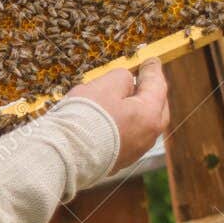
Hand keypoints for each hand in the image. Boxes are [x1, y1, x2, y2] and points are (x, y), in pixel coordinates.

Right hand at [64, 59, 169, 175]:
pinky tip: (108, 120)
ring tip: (120, 99)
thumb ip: (122, 78)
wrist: (66, 154)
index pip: (158, 85)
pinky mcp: (118, 161)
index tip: (151, 61)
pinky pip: (126, 137)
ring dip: (134, 110)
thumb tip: (127, 82)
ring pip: (141, 124)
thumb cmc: (86, 117)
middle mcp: (148, 136)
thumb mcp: (106, 85)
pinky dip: (122, 125)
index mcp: (150, 115)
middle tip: (141, 79)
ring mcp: (134, 152)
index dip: (153, 70)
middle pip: (155, 108)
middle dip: (149, 92)